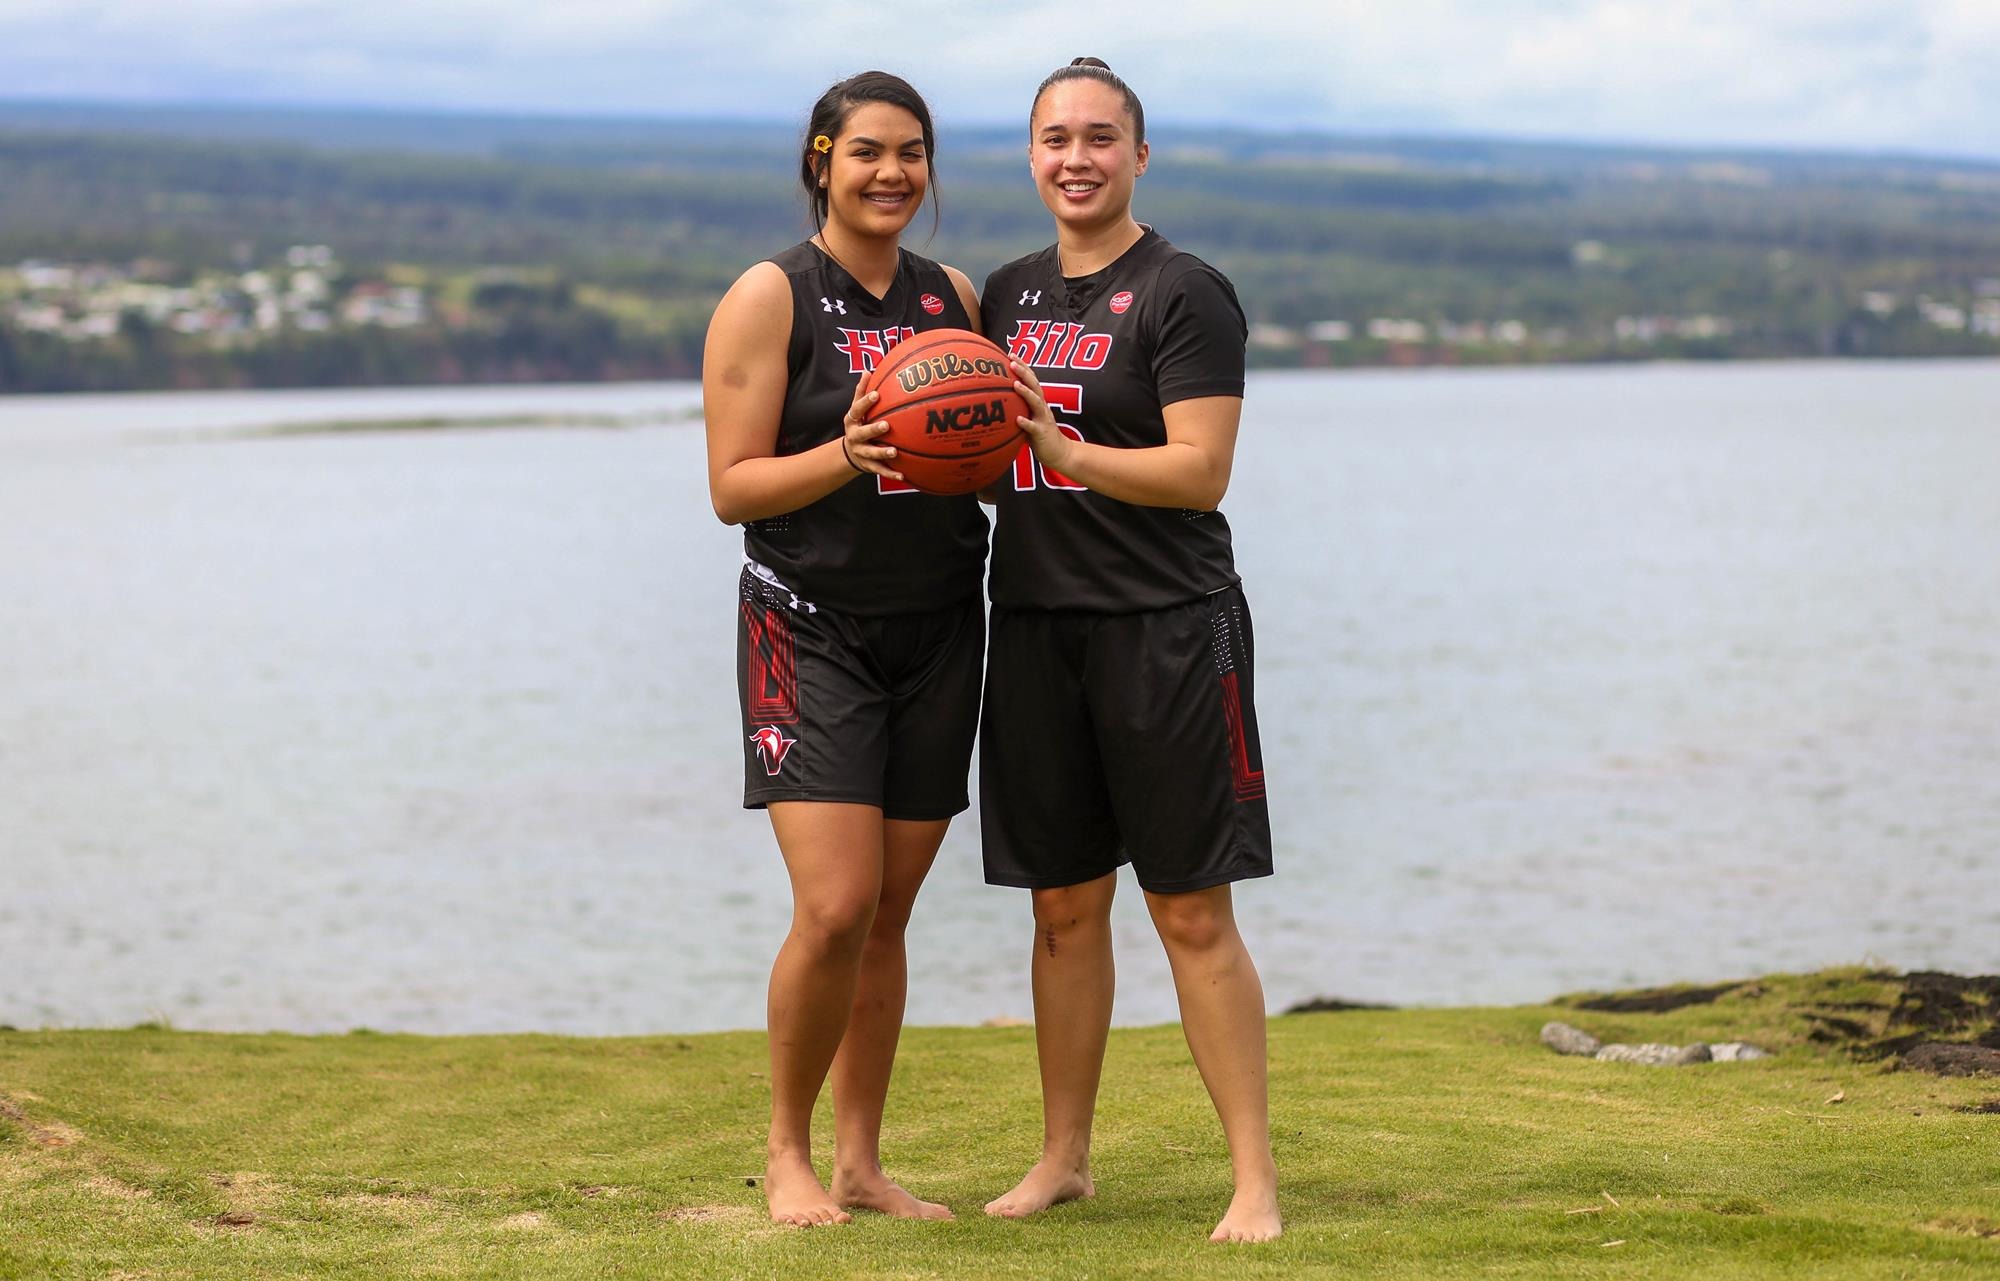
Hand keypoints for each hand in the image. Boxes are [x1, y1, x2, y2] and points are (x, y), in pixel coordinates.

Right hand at [840, 386, 902, 481]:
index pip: (857, 409)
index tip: (876, 394)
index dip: (865, 402)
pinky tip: (903, 476)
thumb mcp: (856, 409)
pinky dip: (891, 474)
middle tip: (886, 425)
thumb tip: (868, 370)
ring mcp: (861, 452)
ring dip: (882, 453)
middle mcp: (854, 436)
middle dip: (873, 429)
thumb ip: (861, 391)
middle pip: (863, 433)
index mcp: (851, 420)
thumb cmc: (859, 424)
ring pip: (871, 453)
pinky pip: (880, 470)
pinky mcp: (868, 466)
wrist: (850, 452)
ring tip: (895, 451)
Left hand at [1009, 360, 1075, 474]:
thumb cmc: (1039, 435)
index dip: (1023, 366)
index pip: (1031, 379)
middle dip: (1024, 372)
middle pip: (1034, 385)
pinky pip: (1033, 427)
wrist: (1059, 453)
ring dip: (1025, 393)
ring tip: (1015, 384)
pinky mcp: (1042, 433)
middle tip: (1011, 361)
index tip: (1011, 354)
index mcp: (1037, 401)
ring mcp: (1043, 419)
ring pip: (1035, 402)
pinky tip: (1017, 419)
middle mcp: (1042, 407)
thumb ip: (1017, 408)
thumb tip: (996, 401)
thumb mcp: (1028, 417)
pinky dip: (1025, 422)